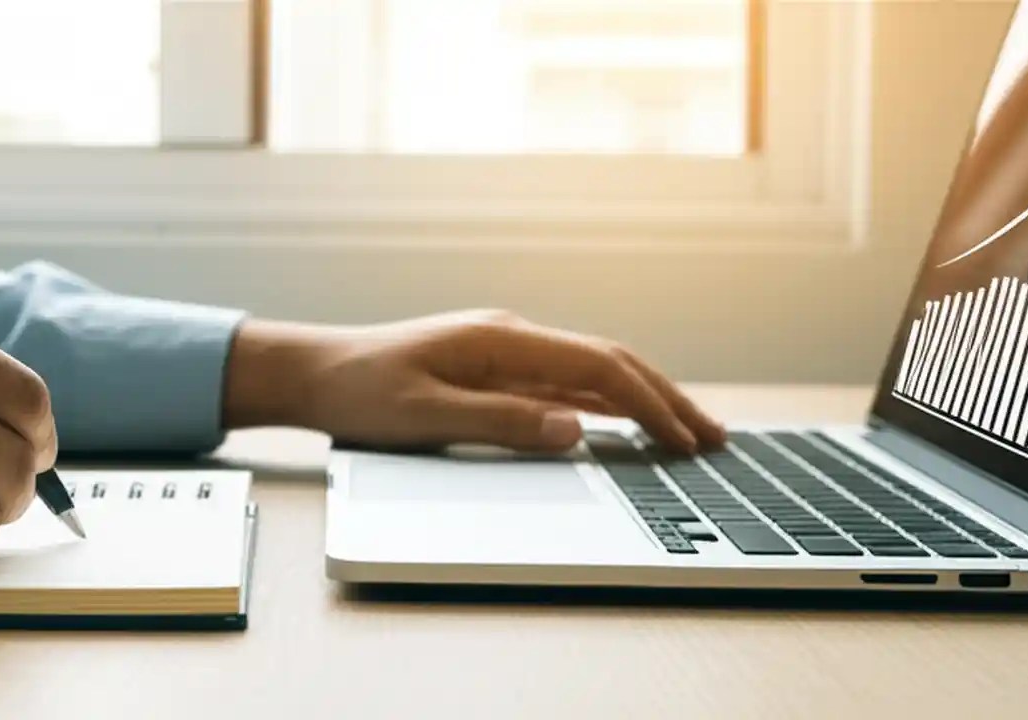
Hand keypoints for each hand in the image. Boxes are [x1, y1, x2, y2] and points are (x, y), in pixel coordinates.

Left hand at [224, 310, 724, 452]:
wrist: (315, 372)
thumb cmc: (360, 393)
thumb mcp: (425, 416)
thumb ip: (502, 422)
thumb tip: (576, 430)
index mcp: (501, 341)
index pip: (599, 367)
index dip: (650, 403)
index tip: (686, 438)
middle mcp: (512, 338)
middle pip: (609, 363)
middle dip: (665, 398)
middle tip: (713, 435)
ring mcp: (506, 351)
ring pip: (593, 373)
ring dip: (642, 400)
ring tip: (687, 430)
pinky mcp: (496, 368)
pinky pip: (565, 385)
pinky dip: (607, 405)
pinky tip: (626, 423)